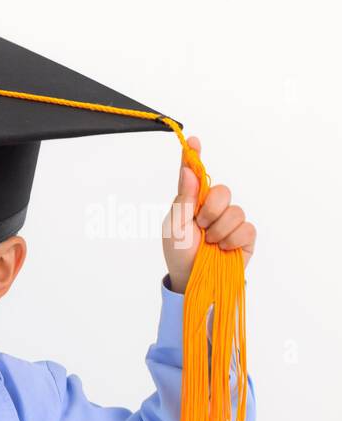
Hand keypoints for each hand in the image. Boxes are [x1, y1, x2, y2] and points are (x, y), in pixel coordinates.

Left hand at [162, 136, 256, 293]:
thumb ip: (183, 198)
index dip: (194, 157)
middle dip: (210, 210)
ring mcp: (230, 220)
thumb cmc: (179, 253)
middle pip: (222, 190)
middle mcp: (212, 207)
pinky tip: (223, 248)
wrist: (192, 280)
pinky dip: (232, 240)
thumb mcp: (175, 226)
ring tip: (210, 243)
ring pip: (235, 210)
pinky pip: (246, 227)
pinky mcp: (245, 235)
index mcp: (191, 202)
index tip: (192, 141)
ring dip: (219, 230)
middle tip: (200, 227)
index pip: (195, 174)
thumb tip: (189, 169)